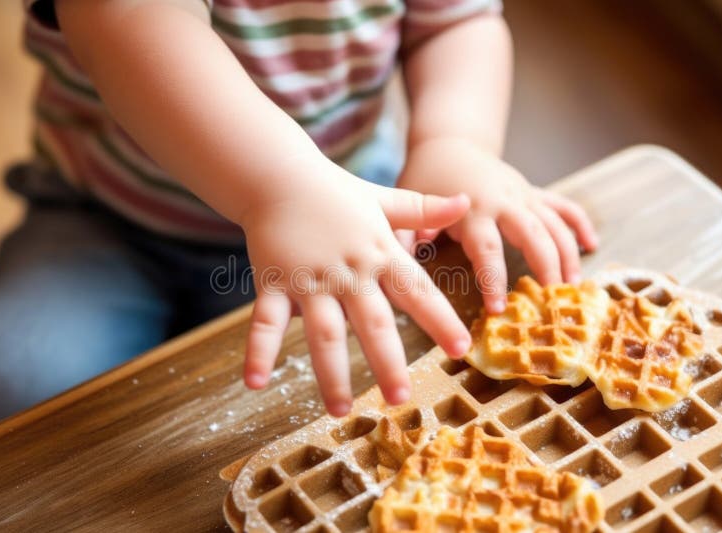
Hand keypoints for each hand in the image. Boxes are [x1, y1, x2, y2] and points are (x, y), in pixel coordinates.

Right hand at [240, 161, 471, 416]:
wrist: (279, 174)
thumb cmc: (336, 191)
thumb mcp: (384, 199)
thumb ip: (424, 208)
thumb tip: (465, 202)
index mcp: (379, 253)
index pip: (417, 291)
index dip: (440, 320)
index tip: (461, 349)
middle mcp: (348, 271)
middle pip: (373, 323)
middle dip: (388, 362)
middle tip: (399, 399)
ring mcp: (310, 279)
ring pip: (324, 333)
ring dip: (331, 373)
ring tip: (340, 411)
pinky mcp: (275, 282)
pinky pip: (266, 322)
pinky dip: (258, 351)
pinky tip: (255, 384)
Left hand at [398, 138, 597, 313]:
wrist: (448, 143)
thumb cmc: (425, 179)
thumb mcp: (410, 204)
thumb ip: (409, 233)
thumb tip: (408, 262)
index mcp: (472, 208)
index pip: (487, 249)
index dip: (494, 280)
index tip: (500, 310)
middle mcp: (504, 200)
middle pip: (534, 236)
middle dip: (546, 268)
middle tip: (552, 301)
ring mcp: (523, 194)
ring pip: (555, 223)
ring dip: (568, 254)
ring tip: (573, 286)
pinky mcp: (534, 191)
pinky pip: (564, 206)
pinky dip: (580, 224)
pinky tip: (592, 246)